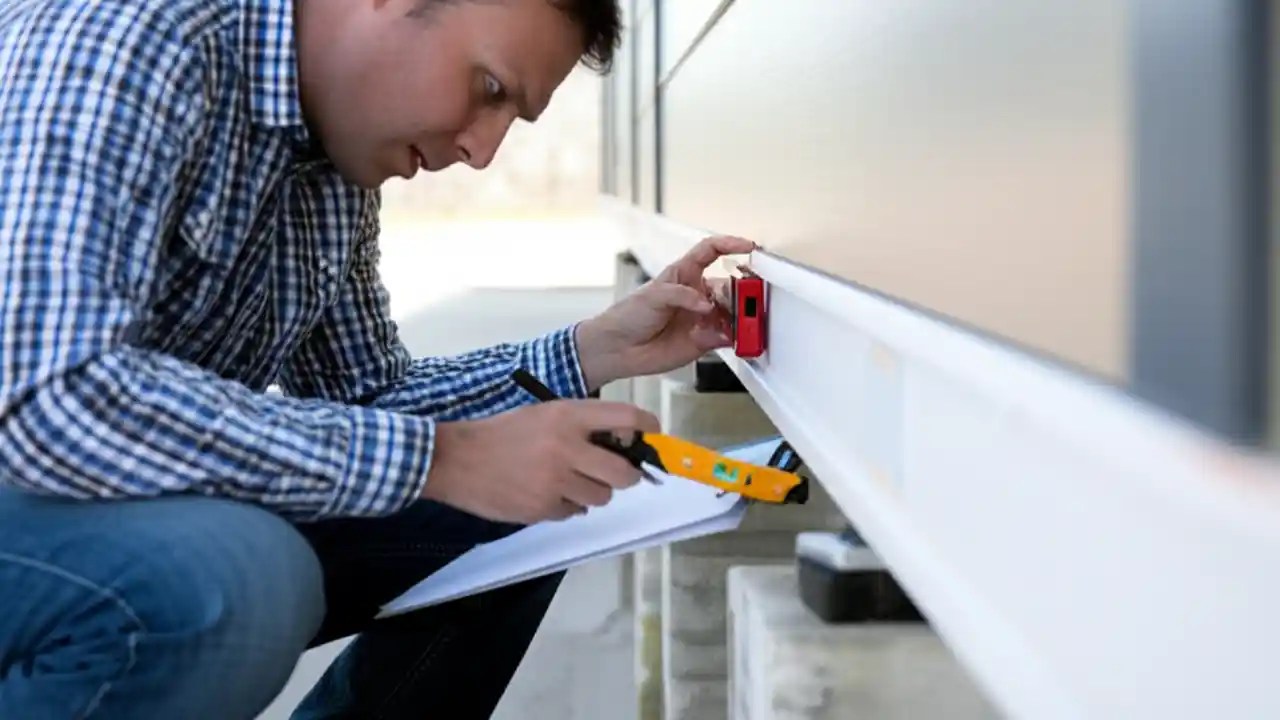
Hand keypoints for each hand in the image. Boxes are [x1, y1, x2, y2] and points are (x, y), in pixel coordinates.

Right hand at [422, 401, 660, 523]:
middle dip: (626, 475)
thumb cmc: (504, 433)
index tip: (653, 437)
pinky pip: (575, 512)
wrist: (457, 459)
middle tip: (614, 473)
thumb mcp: (545, 414)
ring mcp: (556, 481)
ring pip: (602, 497)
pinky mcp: (543, 508)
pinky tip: (545, 493)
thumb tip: (623, 444)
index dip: (648, 429)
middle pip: (624, 473)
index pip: (627, 418)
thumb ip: (582, 424)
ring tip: (568, 481)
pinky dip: (567, 505)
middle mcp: (567, 447)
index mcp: (568, 416)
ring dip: (592, 492)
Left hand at [577, 235, 755, 387]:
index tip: (748, 246)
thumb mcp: (653, 295)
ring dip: (739, 315)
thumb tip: (706, 305)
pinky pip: (725, 336)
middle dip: (741, 289)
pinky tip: (727, 336)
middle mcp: (696, 295)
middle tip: (746, 298)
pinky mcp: (703, 340)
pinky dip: (732, 336)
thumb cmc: (629, 315)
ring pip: (731, 312)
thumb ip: (681, 295)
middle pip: (729, 285)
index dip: (730, 244)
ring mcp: (702, 318)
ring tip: (737, 321)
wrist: (618, 348)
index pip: (711, 251)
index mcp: (684, 274)